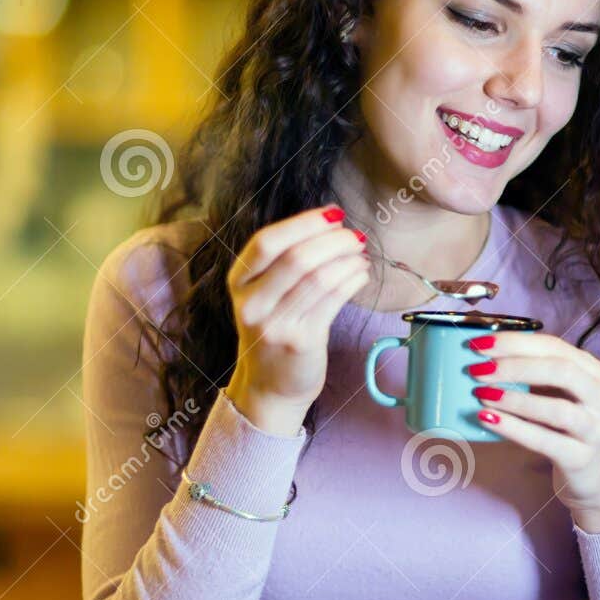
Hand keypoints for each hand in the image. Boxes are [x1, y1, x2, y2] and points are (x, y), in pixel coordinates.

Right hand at [224, 206, 369, 435]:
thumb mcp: (263, 294)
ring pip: (319, 279)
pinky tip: (361, 274)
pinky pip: (332, 301)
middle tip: (355, 236)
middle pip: (296, 259)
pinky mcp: (300, 342)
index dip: (303, 223)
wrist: (270, 386)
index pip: (266, 242)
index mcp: (238, 282)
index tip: (333, 213)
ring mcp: (274, 325)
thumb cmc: (274, 329)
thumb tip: (330, 222)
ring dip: (347, 260)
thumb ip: (284, 262)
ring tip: (361, 254)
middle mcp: (251, 303)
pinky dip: (352, 281)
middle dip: (333, 241)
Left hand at [466, 332, 599, 531]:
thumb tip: (484, 356)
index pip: (554, 346)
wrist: (596, 474)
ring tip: (482, 394)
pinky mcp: (582, 457)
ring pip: (557, 408)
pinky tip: (489, 420)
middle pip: (560, 371)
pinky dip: (514, 428)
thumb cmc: (569, 426)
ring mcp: (595, 429)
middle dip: (514, 366)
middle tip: (477, 369)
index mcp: (593, 371)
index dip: (515, 342)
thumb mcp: (561, 393)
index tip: (479, 343)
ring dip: (515, 399)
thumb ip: (534, 373)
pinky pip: (546, 440)